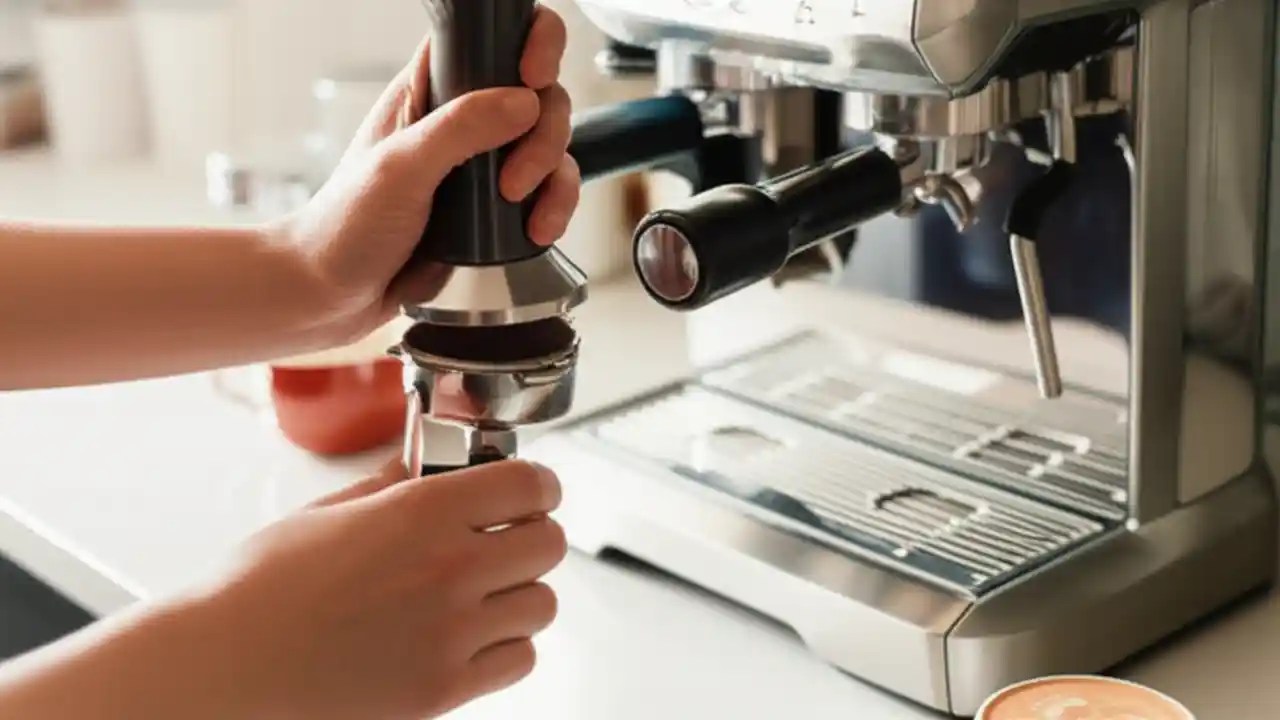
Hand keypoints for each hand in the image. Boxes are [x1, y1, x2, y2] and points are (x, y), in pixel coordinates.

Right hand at [203, 460, 567, 719]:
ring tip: (485, 591)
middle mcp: (448, 570)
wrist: (226, 666)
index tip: (531, 490)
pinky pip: (521, 659)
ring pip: (543, 604)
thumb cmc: (260, 589)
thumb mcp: (326, 512)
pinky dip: (508, 646)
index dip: (538, 484)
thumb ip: (390, 486)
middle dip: (533, 534)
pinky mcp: (443, 689)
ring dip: (521, 593)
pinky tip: (473, 635)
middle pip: (550, 543)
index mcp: (421, 513)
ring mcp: (451, 634)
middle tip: (506, 538)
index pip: (530, 485)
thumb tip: (422, 468)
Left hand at [281, 7, 578, 344]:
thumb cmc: (343, 226)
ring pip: (549, 145)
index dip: (527, 42)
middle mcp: (460, 121)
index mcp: (428, 90)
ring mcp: (481, 165)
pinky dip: (555, 207)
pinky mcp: (493, 209)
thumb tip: (524, 102)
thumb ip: (460, 128)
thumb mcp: (399, 168)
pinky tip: (536, 230)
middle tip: (515, 177)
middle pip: (538, 95)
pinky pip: (547, 192)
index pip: (490, 38)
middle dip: (545, 132)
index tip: (532, 76)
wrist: (331, 297)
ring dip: (554, 176)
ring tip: (524, 210)